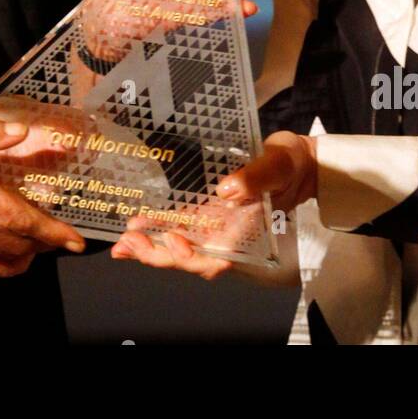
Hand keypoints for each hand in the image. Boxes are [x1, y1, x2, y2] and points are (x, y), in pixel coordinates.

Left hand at [107, 131, 316, 279]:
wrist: (294, 160)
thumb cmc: (289, 165)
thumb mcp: (276, 167)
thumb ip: (255, 179)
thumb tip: (228, 191)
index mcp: (244, 232)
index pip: (214, 258)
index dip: (190, 256)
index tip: (173, 239)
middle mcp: (226, 236)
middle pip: (189, 257)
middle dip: (157, 254)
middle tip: (128, 244)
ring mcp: (215, 226)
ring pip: (180, 245)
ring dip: (150, 246)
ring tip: (123, 242)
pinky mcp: (207, 212)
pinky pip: (180, 225)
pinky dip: (157, 227)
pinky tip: (136, 224)